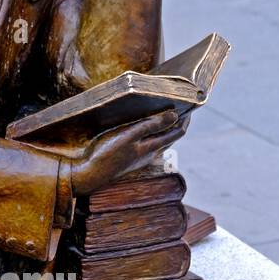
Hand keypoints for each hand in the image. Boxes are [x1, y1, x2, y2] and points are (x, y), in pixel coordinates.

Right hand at [69, 110, 186, 196]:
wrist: (89, 175)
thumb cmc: (108, 154)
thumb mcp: (130, 136)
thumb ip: (151, 126)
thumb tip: (174, 116)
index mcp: (153, 148)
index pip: (178, 132)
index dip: (185, 118)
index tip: (189, 104)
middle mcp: (150, 155)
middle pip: (170, 136)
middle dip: (176, 122)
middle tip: (178, 105)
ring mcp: (139, 158)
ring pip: (158, 141)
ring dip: (163, 128)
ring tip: (162, 112)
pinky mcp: (129, 159)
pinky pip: (146, 144)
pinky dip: (151, 133)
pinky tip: (142, 127)